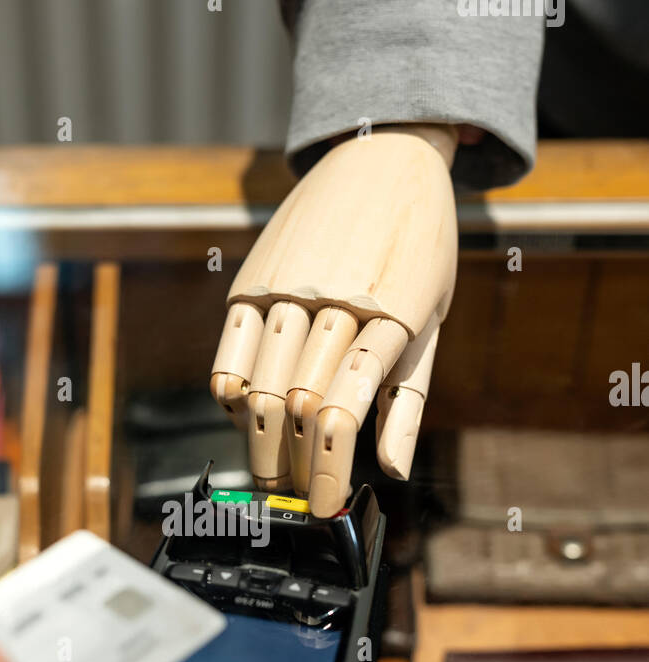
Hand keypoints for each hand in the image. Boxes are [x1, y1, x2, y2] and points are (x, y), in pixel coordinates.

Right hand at [210, 125, 458, 514]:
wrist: (383, 153)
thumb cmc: (417, 242)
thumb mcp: (433, 316)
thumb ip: (409, 396)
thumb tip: (394, 470)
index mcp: (392, 311)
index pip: (347, 408)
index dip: (331, 469)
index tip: (326, 508)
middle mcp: (334, 296)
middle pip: (300, 404)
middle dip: (296, 466)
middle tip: (298, 500)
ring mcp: (287, 285)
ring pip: (261, 384)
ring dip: (262, 443)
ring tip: (272, 474)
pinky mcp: (252, 277)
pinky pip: (228, 350)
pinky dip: (231, 395)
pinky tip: (245, 418)